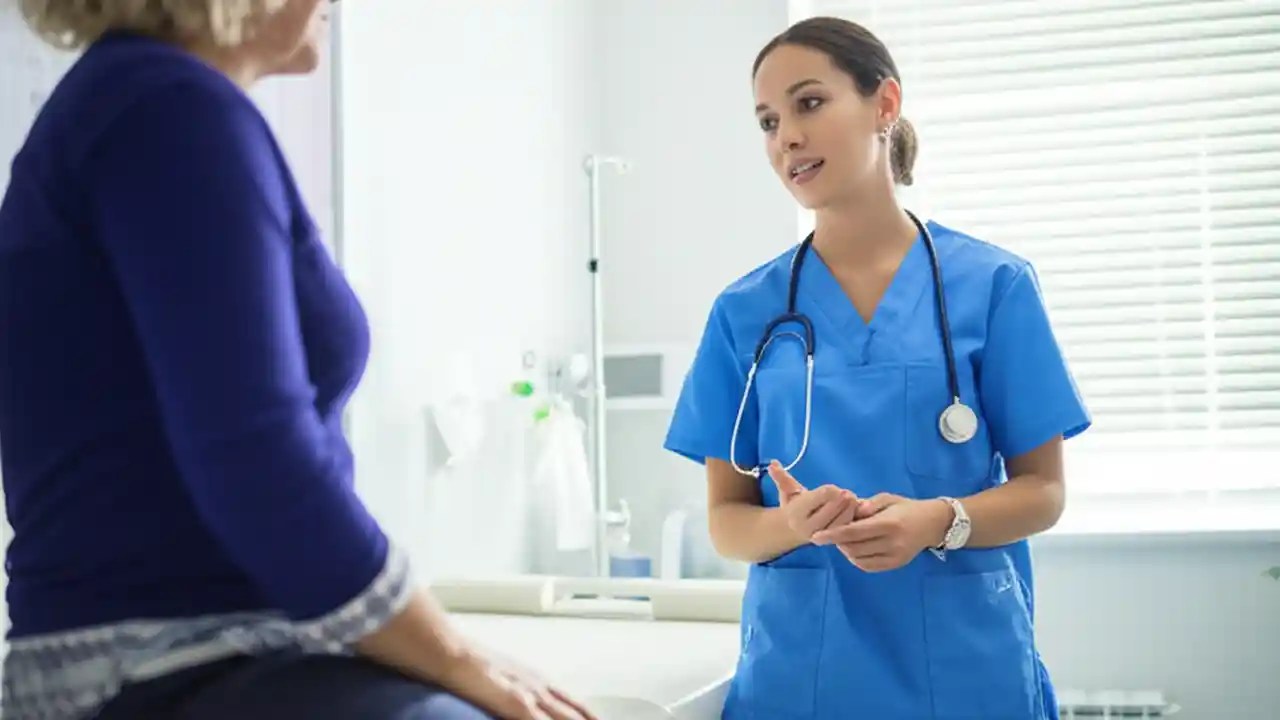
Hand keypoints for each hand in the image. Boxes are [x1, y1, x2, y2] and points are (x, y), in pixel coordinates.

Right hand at [438, 647, 597, 719]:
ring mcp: (531, 696)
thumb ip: (519, 690)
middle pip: (576, 713)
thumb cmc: (470, 662)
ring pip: (567, 718)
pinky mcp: (518, 705)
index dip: (589, 715)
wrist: (454, 651)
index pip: (574, 703)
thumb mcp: (503, 677)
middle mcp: (540, 687)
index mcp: (538, 681)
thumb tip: (525, 700)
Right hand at [766, 460, 856, 543]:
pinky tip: (856, 510)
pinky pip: (849, 527)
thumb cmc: (795, 505)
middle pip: (835, 506)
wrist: (796, 530)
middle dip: (843, 497)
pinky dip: (855, 517)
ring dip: (851, 507)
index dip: (830, 490)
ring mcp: (822, 536)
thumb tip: (773, 463)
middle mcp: (809, 526)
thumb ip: (782, 478)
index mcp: (797, 512)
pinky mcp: (833, 541)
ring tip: (853, 500)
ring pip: (844, 518)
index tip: (833, 488)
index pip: (823, 495)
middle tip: (847, 493)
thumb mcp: (787, 491)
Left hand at [809, 493, 951, 572]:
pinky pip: (869, 566)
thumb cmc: (906, 507)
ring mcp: (895, 556)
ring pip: (859, 559)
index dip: (832, 535)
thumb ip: (869, 504)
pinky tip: (854, 549)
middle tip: (830, 532)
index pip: (854, 532)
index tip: (816, 537)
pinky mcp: (896, 564)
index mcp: (888, 524)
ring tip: (843, 539)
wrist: (932, 523)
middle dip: (837, 542)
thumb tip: (854, 509)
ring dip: (845, 551)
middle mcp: (892, 542)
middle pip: (854, 547)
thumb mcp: (887, 498)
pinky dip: (856, 559)